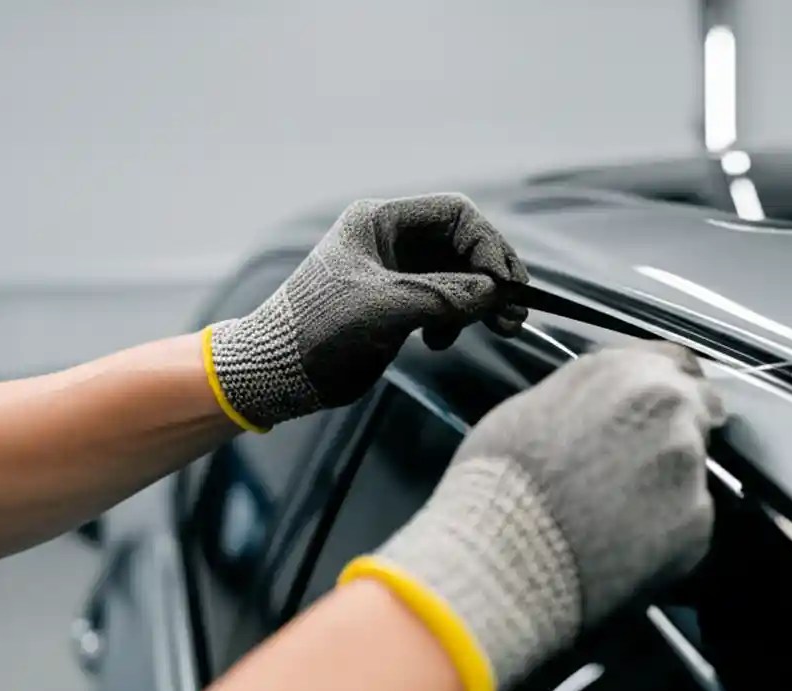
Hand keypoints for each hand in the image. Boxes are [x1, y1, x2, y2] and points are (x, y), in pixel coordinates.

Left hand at [206, 193, 527, 430]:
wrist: (276, 374)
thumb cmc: (318, 330)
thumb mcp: (385, 308)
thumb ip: (444, 296)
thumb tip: (496, 292)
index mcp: (380, 222)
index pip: (456, 214)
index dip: (488, 244)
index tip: (506, 283)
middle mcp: (391, 240)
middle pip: (464, 245)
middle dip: (492, 277)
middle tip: (515, 312)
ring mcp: (396, 273)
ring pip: (459, 276)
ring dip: (481, 301)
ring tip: (499, 329)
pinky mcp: (398, 304)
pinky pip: (446, 301)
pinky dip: (457, 319)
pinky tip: (440, 342)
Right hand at [344, 341, 725, 690]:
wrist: (502, 552)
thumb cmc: (499, 479)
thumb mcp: (534, 406)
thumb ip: (588, 396)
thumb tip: (601, 409)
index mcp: (627, 371)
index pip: (678, 365)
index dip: (670, 389)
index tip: (664, 410)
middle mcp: (669, 408)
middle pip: (696, 414)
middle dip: (673, 438)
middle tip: (633, 473)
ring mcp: (688, 465)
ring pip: (692, 471)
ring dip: (667, 487)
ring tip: (617, 517)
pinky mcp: (697, 522)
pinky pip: (689, 523)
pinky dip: (666, 534)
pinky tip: (623, 547)